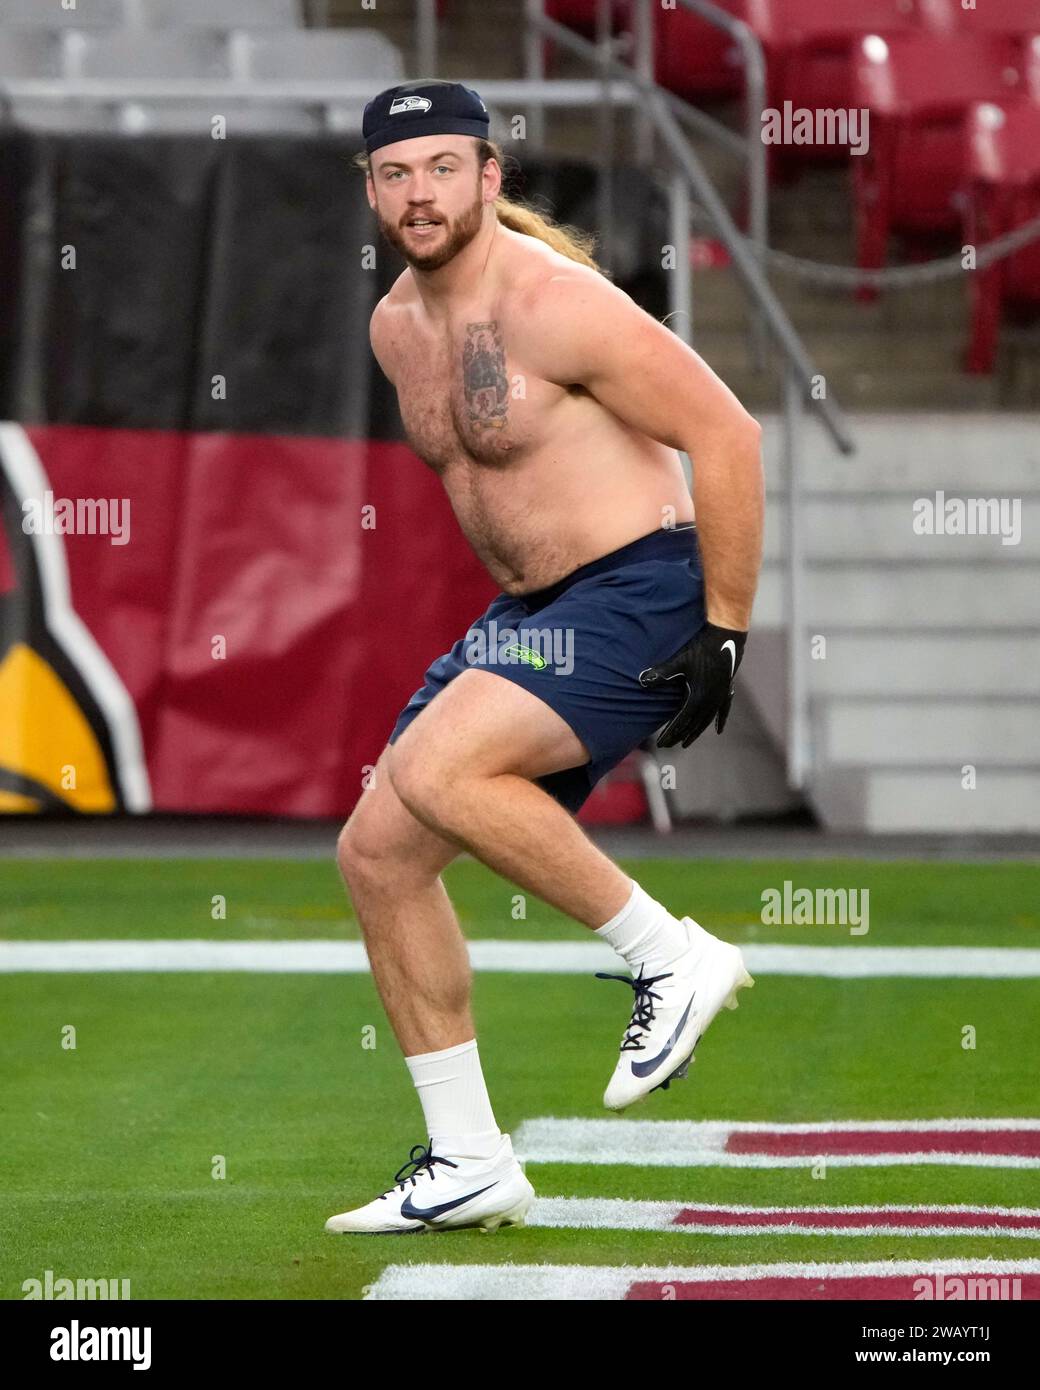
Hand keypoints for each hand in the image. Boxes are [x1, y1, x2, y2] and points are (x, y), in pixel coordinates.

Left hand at [638, 621, 746, 748]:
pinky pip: (723, 711)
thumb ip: (661, 673)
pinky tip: (718, 730)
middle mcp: (710, 702)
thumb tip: (642, 681)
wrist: (726, 638)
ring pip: (707, 721)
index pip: (681, 722)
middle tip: (669, 745)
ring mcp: (720, 697)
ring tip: (687, 743)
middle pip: (693, 725)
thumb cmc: (701, 650)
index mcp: (698, 697)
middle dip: (680, 736)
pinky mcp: (726, 691)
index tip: (661, 743)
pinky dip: (719, 721)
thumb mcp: (679, 662)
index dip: (671, 733)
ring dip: (696, 732)